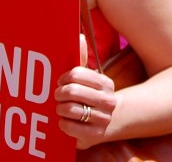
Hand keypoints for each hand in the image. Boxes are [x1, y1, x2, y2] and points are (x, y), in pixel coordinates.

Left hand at [54, 34, 116, 148]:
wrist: (113, 121)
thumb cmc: (93, 96)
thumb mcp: (90, 79)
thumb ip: (81, 59)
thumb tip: (79, 36)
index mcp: (105, 83)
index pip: (76, 74)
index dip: (63, 78)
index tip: (62, 82)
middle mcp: (107, 100)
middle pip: (71, 91)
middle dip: (59, 94)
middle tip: (58, 96)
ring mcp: (102, 119)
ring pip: (68, 109)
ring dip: (59, 109)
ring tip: (62, 109)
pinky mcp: (94, 135)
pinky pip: (68, 126)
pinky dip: (62, 124)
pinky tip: (66, 121)